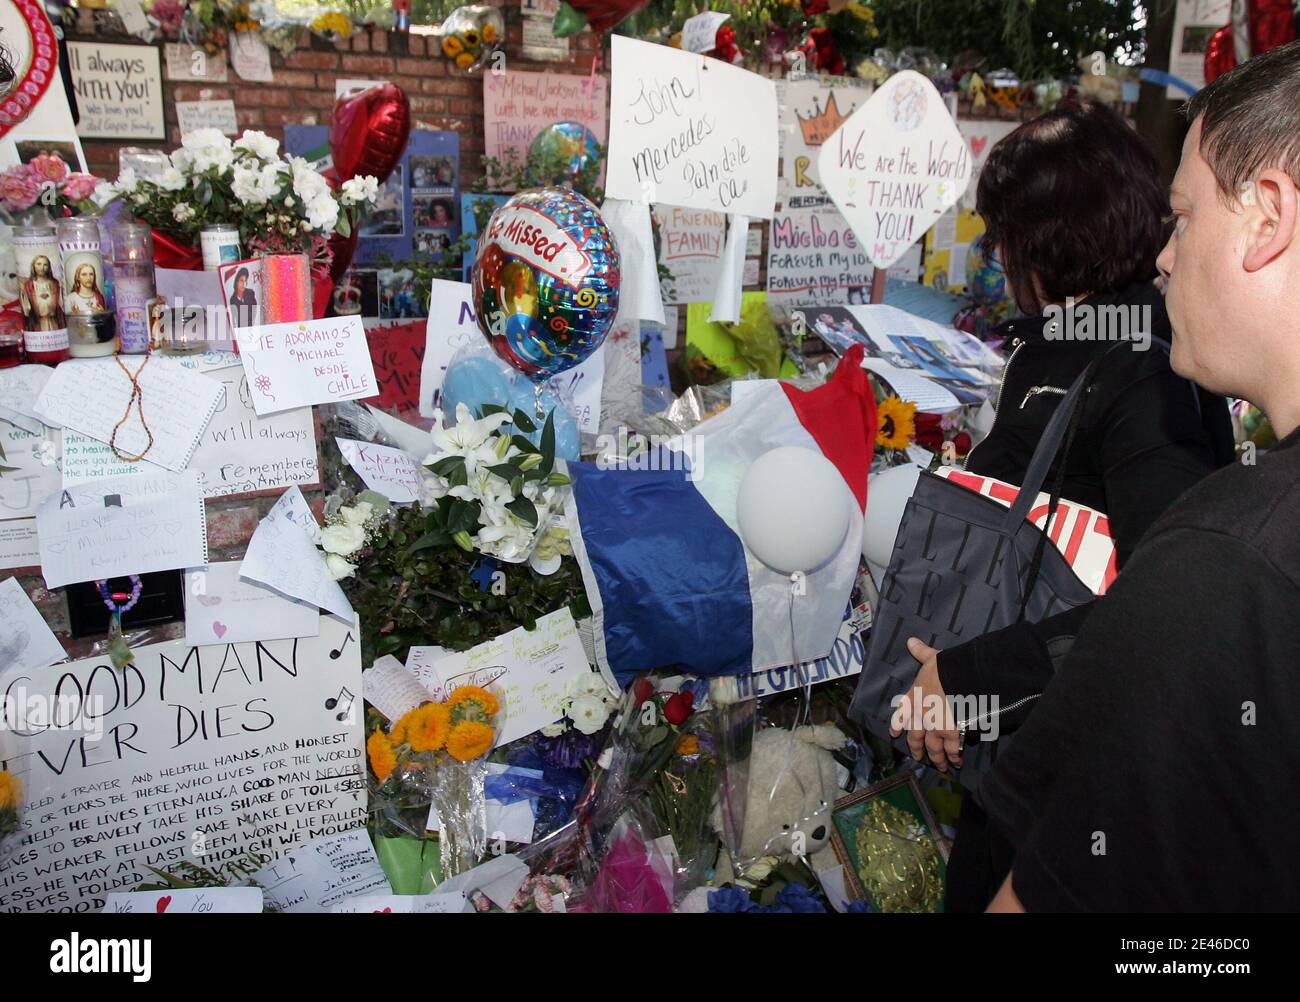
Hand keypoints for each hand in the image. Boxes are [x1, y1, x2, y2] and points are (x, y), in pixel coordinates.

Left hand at [889, 637, 962, 771]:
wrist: (960, 682)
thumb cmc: (945, 668)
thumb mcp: (932, 658)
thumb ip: (921, 653)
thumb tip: (910, 641)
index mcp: (915, 697)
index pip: (902, 713)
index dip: (898, 724)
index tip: (895, 733)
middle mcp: (922, 716)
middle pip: (916, 737)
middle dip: (917, 748)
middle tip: (918, 757)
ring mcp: (936, 728)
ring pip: (934, 748)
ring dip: (937, 758)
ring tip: (940, 766)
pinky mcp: (952, 735)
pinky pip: (952, 749)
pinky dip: (955, 757)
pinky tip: (957, 762)